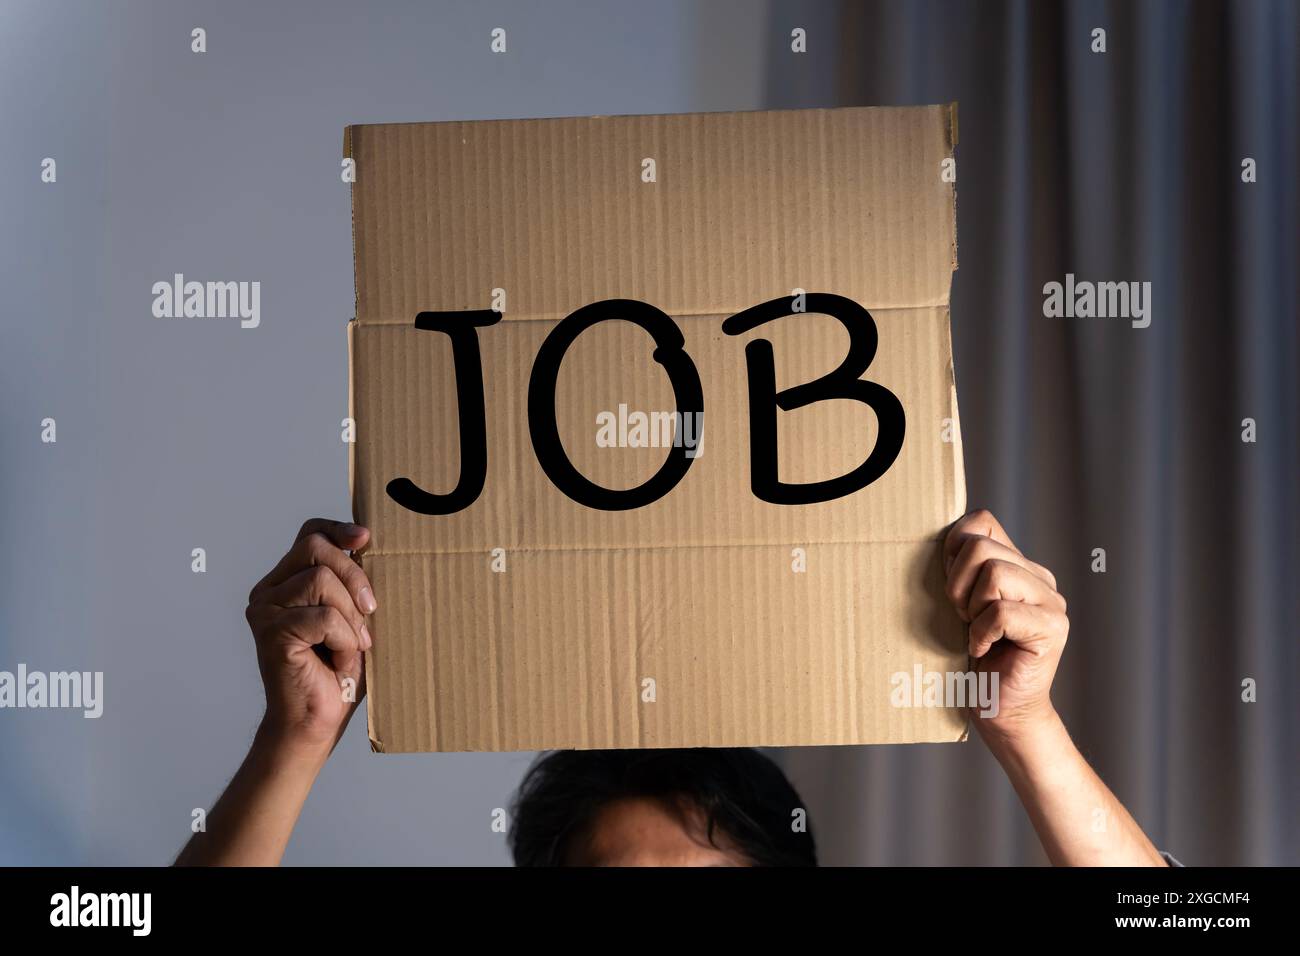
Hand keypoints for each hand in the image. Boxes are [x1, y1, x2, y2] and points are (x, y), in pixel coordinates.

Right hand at [245, 518, 376, 757]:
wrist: (316, 722)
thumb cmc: (338, 672)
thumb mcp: (353, 617)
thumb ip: (352, 583)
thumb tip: (370, 544)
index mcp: (285, 581)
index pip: (310, 535)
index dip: (338, 530)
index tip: (365, 538)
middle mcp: (268, 591)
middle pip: (316, 548)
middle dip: (354, 576)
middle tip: (370, 610)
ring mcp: (265, 610)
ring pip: (321, 580)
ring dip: (350, 616)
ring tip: (351, 644)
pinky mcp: (271, 631)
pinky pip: (323, 616)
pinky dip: (343, 638)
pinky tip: (337, 659)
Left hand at [942, 509, 1067, 743]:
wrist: (999, 712)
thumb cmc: (972, 660)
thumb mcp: (958, 604)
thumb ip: (960, 569)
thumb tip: (938, 540)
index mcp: (1019, 565)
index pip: (981, 521)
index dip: (953, 549)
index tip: (952, 588)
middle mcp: (1040, 578)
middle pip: (980, 548)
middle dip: (957, 585)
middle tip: (964, 617)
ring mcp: (1051, 603)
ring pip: (994, 574)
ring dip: (971, 608)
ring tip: (976, 632)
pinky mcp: (1052, 629)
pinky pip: (1001, 612)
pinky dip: (981, 634)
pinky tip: (984, 650)